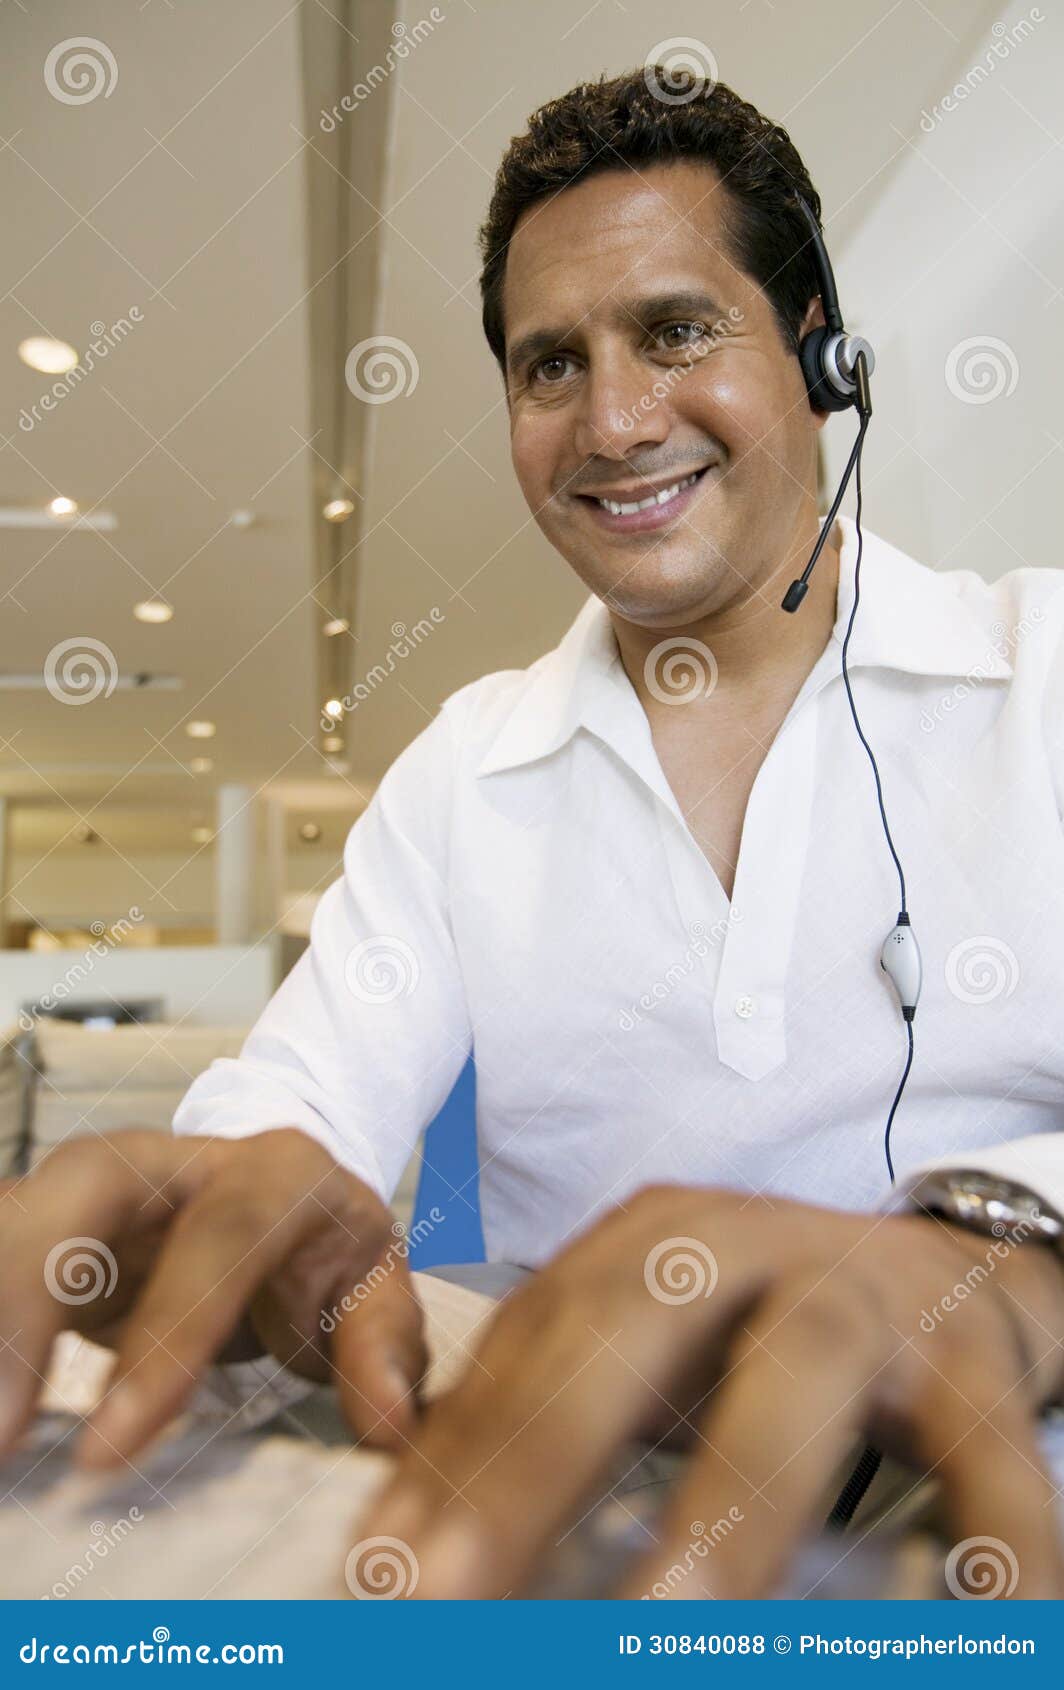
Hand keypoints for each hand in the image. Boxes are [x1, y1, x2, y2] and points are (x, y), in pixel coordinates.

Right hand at [0, 1128, 425, 1469]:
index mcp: (273, 1171)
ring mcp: (94, 1187)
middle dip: (26, 1299)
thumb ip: (383, 1352)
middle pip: (84, 1194)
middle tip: (0, 1432)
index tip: (112, 1446)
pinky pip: (3, 1265)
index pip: (222, 1236)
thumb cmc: (322, 1249)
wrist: (275, 1192)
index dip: (165, 1334)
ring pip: (19, 1222)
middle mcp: (168, 1160)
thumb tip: (391, 1426)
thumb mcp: (373, 1289)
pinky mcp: (45, 1228)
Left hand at [361, 1184, 1063, 1598]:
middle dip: (540, 1458)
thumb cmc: (762, 1333)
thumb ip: (536, 1417)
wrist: (946, 1271)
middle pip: (635, 1323)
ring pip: (798, 1375)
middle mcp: (754, 1248)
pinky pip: (990, 1458)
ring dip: (729, 1510)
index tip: (380, 1570)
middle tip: (451, 1594)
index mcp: (655, 1243)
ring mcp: (867, 1296)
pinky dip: (991, 1545)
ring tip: (658, 1628)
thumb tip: (396, 1537)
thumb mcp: (647, 1352)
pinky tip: (976, 1621)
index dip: (454, 1449)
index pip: (533, 1335)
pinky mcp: (976, 1362)